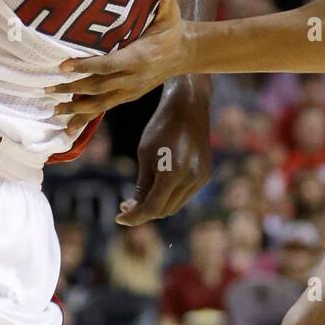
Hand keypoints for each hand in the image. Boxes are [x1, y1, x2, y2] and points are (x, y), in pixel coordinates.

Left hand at [48, 0, 191, 133]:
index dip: (86, 65)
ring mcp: (131, 90)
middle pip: (99, 86)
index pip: (108, 64)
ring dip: (76, 108)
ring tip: (54, 110)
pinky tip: (70, 127)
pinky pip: (105, 108)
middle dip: (72, 89)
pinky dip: (87, 118)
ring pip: (100, 103)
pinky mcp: (129, 96)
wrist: (186, 54)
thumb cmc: (173, 29)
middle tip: (47, 89)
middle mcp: (134, 78)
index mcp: (140, 57)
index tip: (63, 65)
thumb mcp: (171, 11)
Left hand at [117, 92, 211, 225]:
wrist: (188, 106)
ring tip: (139, 197)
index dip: (135, 217)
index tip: (119, 217)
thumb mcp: (145, 154)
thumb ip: (142, 185)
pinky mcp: (206, 174)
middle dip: (144, 211)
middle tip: (126, 205)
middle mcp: (191, 178)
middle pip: (165, 210)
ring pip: (175, 205)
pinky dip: (170, 196)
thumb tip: (134, 209)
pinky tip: (158, 186)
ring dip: (157, 205)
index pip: (152, 208)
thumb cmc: (161, 127)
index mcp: (173, 173)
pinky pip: (185, 194)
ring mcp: (201, 177)